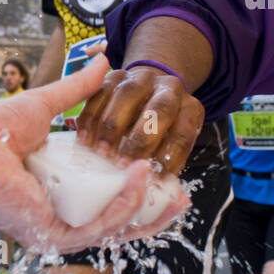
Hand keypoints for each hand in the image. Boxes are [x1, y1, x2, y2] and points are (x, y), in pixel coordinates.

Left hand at [0, 57, 190, 254]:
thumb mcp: (47, 104)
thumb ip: (77, 89)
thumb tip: (104, 61)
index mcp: (57, 194)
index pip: (107, 204)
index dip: (140, 194)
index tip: (165, 174)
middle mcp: (55, 217)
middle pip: (117, 227)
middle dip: (153, 213)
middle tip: (181, 195)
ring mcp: (52, 231)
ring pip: (112, 232)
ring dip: (144, 211)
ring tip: (167, 186)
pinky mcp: (48, 234)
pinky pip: (96, 227)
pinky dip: (122, 205)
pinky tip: (138, 177)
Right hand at [75, 64, 204, 173]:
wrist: (148, 91)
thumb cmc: (158, 132)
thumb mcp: (172, 144)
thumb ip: (168, 165)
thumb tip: (169, 199)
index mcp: (190, 109)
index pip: (184, 131)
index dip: (169, 154)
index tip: (151, 175)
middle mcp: (170, 88)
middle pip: (160, 109)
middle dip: (139, 138)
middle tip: (121, 163)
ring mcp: (141, 78)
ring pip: (128, 94)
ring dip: (112, 126)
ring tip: (100, 152)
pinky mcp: (115, 74)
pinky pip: (100, 91)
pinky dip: (90, 116)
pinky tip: (83, 139)